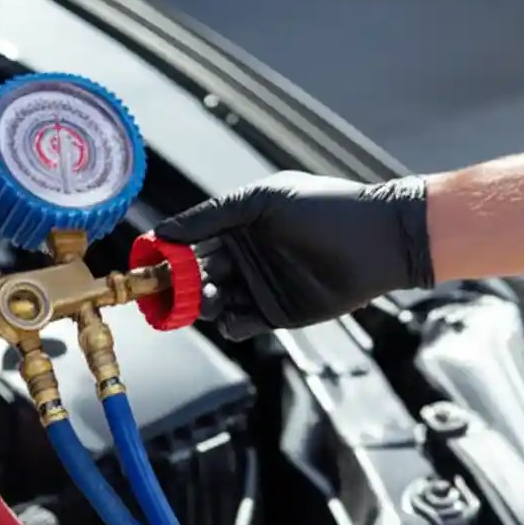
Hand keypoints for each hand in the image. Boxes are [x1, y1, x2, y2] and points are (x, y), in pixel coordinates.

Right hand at [153, 171, 434, 340]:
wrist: (376, 239)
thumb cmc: (323, 208)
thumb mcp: (261, 200)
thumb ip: (211, 215)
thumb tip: (163, 230)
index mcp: (237, 225)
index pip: (191, 242)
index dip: (167, 252)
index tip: (147, 260)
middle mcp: (244, 256)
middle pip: (197, 276)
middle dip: (180, 283)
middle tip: (172, 288)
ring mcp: (259, 286)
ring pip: (214, 302)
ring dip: (203, 303)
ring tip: (210, 298)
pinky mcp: (277, 313)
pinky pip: (241, 324)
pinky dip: (230, 324)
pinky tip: (231, 315)